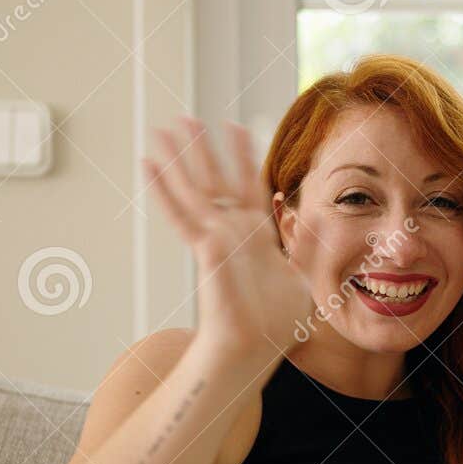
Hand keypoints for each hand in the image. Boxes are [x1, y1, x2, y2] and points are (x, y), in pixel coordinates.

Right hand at [142, 117, 312, 360]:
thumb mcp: (301, 275)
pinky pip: (181, 214)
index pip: (247, 184)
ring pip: (194, 188)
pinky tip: (149, 164)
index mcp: (255, 234)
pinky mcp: (205, 247)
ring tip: (163, 128)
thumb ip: (304, 244)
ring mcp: (216, 237)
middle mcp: (232, 230)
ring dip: (178, 157)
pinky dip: (164, 189)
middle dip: (201, 148)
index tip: (238, 125)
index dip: (242, 155)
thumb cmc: (275, 322)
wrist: (254, 346)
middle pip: (214, 178)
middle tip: (185, 117)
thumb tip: (313, 218)